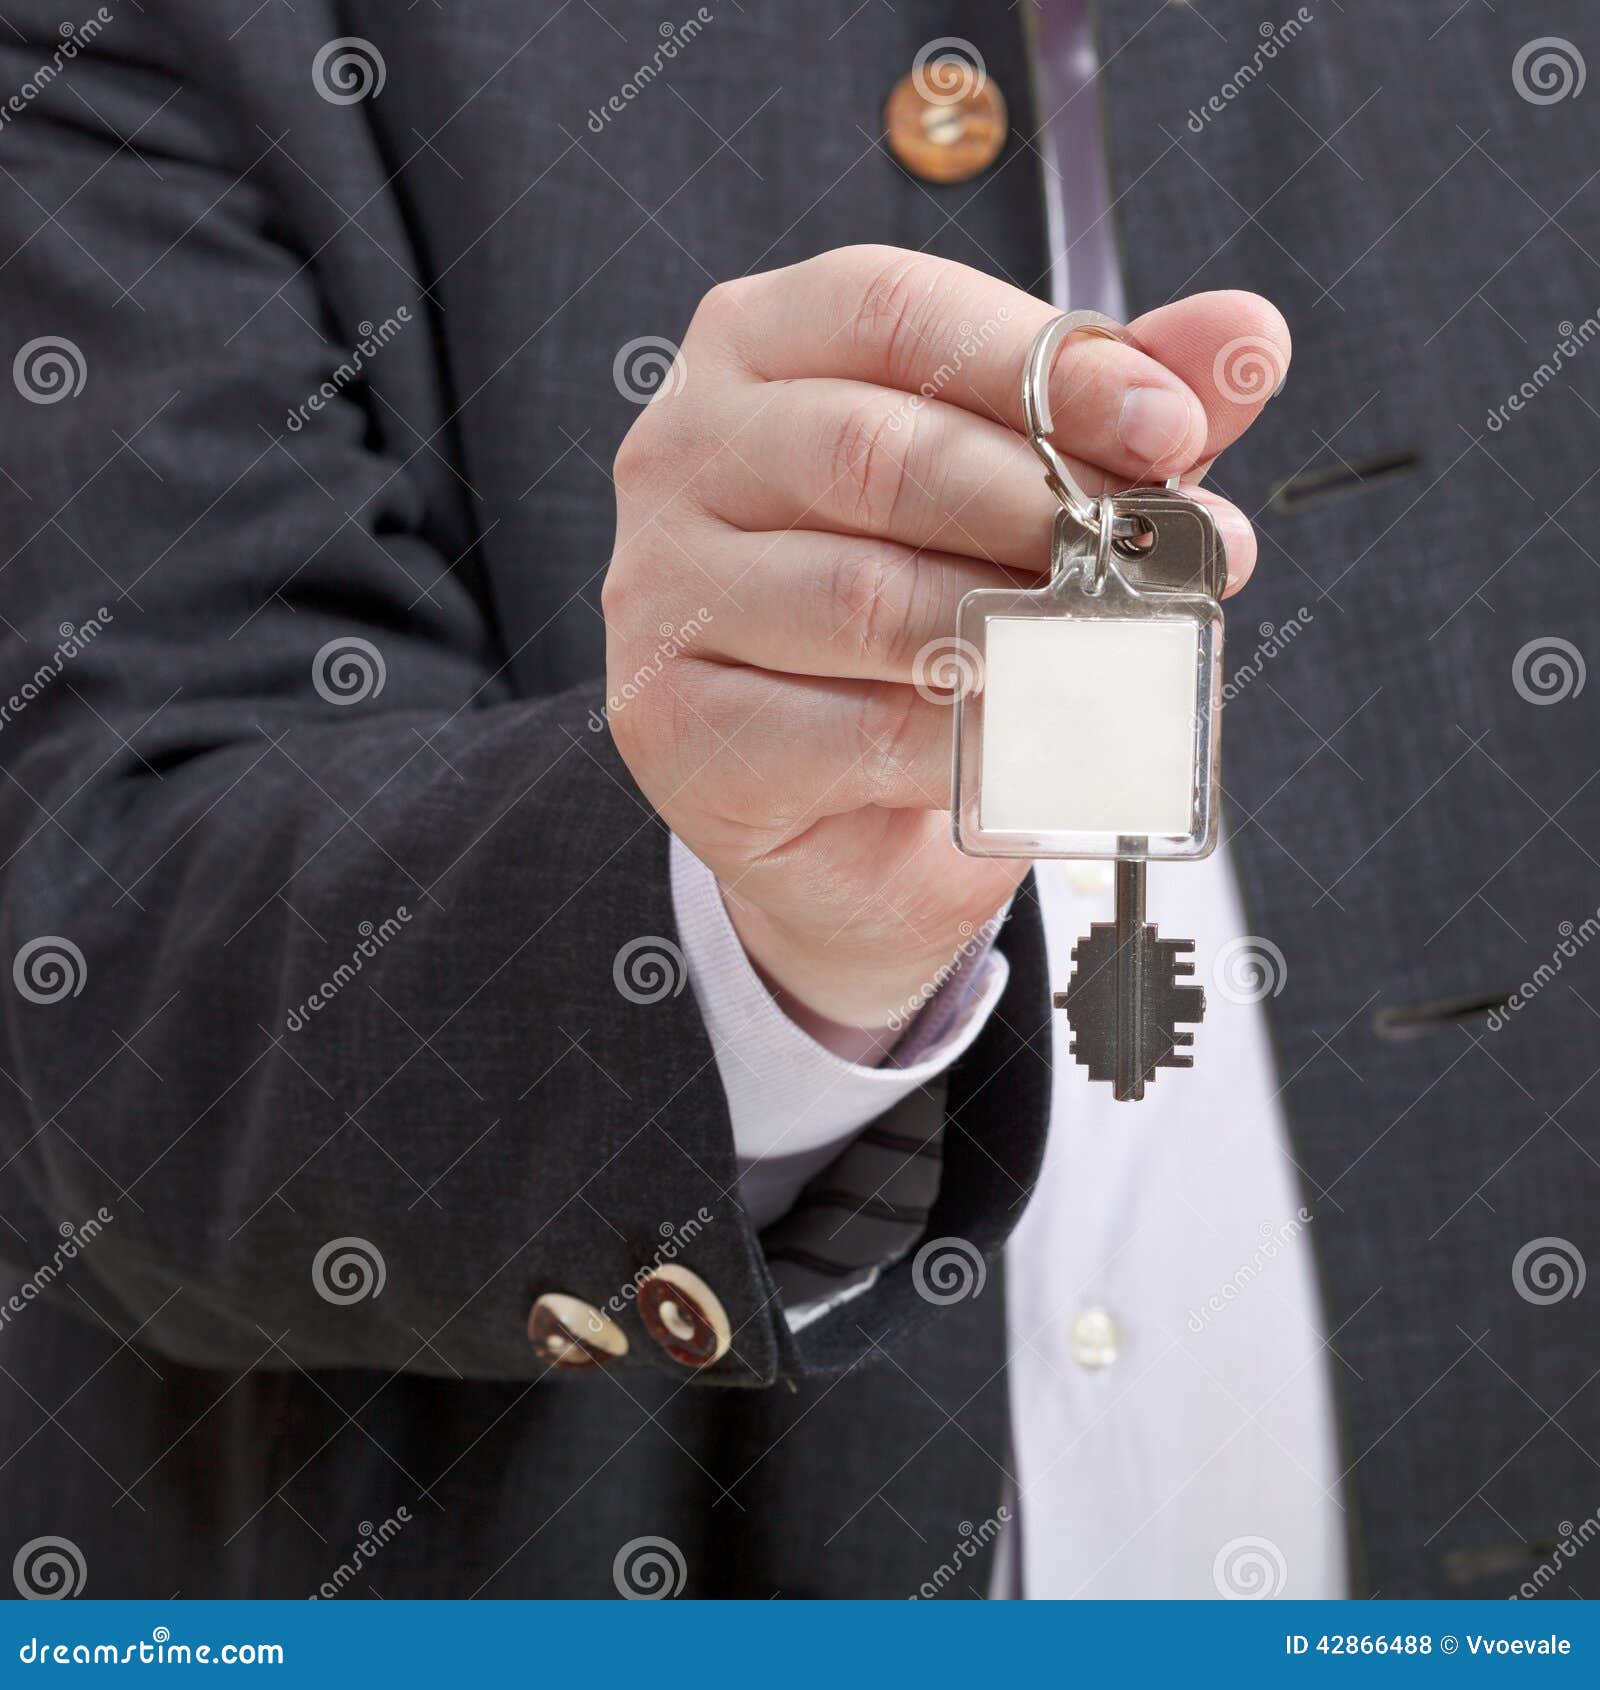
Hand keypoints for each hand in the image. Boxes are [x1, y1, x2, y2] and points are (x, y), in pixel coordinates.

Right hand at [603, 246, 1288, 1029]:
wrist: (841, 813)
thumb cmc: (924, 621)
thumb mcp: (1020, 495)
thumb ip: (1112, 414)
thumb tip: (1244, 335)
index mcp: (757, 350)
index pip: (892, 313)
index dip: (1046, 365)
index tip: (1175, 429)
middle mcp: (682, 454)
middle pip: (877, 453)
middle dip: (1044, 510)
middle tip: (1160, 561)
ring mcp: (658, 589)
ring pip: (866, 599)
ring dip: (1021, 635)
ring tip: (1120, 656)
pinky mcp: (671, 721)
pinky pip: (852, 728)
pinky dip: (973, 741)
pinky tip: (1037, 740)